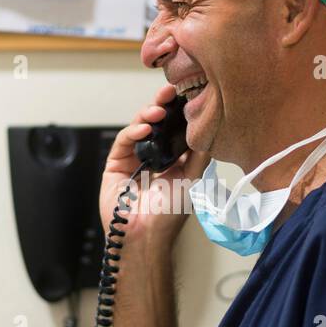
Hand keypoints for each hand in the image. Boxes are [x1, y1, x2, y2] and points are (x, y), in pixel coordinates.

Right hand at [99, 83, 208, 250]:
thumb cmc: (169, 214)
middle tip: (170, 91)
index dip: (179, 112)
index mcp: (172, 159)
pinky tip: (145, 129)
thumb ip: (200, 154)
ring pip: (139, 127)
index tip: (188, 94)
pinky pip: (124, 141)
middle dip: (163, 105)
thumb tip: (210, 127)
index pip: (174, 128)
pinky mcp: (115, 163)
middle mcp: (152, 156)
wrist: (145, 235)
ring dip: (148, 115)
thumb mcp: (192, 179)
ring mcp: (132, 158)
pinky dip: (133, 131)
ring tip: (158, 110)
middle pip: (156, 123)